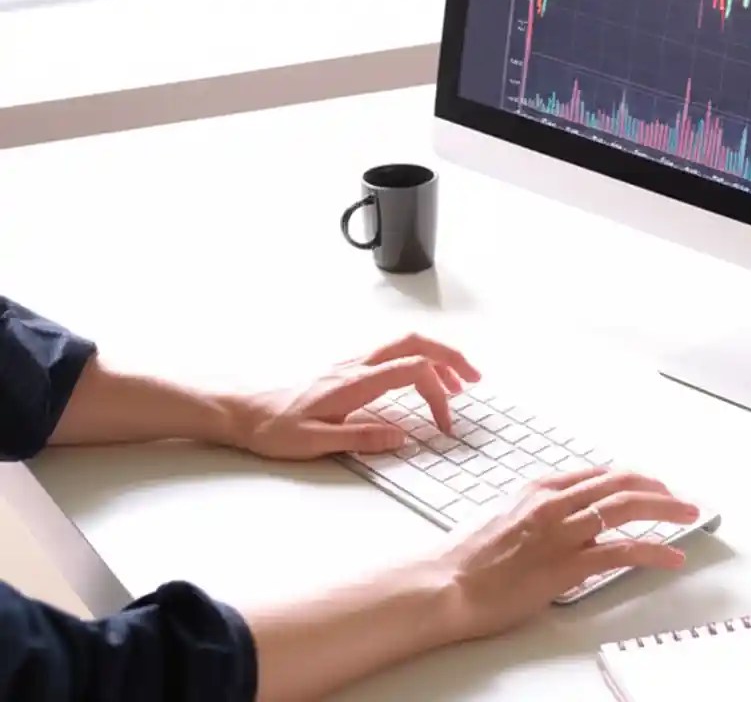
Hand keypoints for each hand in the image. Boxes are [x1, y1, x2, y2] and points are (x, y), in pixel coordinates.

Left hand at [225, 333, 480, 459]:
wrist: (240, 410)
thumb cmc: (273, 427)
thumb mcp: (315, 442)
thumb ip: (362, 439)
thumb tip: (403, 439)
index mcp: (354, 382)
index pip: (413, 371)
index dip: (439, 394)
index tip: (444, 424)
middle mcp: (356, 365)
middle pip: (416, 342)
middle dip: (451, 357)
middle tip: (475, 379)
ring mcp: (351, 363)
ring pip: (404, 343)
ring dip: (436, 357)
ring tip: (456, 383)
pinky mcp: (345, 369)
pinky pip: (391, 353)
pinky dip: (416, 360)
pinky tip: (419, 381)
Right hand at [428, 466, 699, 641]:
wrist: (446, 585)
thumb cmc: (464, 559)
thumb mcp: (500, 518)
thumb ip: (533, 514)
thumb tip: (555, 522)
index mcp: (538, 489)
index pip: (596, 474)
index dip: (630, 477)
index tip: (648, 484)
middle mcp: (555, 502)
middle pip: (620, 482)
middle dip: (657, 486)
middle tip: (678, 496)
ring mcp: (564, 531)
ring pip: (628, 506)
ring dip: (666, 508)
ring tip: (689, 514)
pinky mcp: (570, 564)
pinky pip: (624, 551)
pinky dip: (655, 550)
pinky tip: (672, 555)